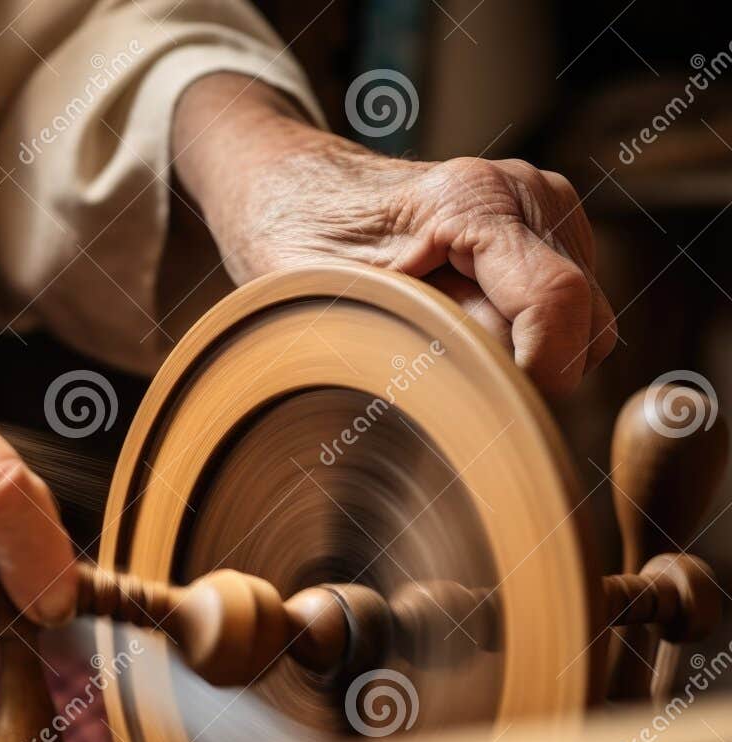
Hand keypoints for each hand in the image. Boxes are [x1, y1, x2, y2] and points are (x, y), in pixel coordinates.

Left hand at [174, 73, 616, 396]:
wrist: (295, 190)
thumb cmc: (300, 244)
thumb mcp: (343, 302)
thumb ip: (429, 336)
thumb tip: (499, 389)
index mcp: (475, 200)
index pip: (556, 303)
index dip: (536, 375)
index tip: (488, 412)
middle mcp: (527, 192)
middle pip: (580, 322)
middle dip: (529, 373)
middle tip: (448, 388)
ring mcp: (546, 206)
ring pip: (586, 325)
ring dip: (530, 359)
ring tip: (447, 352)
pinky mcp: (549, 229)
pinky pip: (572, 313)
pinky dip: (530, 341)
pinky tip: (465, 334)